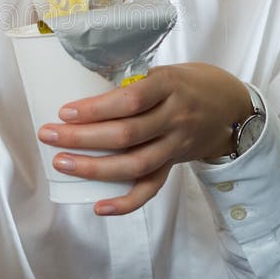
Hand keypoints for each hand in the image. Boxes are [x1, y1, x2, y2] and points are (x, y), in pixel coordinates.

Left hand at [38, 63, 253, 215]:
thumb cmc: (186, 82)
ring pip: (135, 164)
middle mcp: (175, 117)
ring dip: (94, 168)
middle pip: (126, 134)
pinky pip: (151, 188)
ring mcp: (176, 144)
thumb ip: (133, 84)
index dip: (96, 109)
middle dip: (82, 137)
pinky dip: (125, 202)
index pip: (130, 100)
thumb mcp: (164, 71)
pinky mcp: (175, 165)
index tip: (65, 111)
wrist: (230, 105)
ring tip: (61, 163)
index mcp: (169, 85)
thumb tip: (82, 90)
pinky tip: (99, 207)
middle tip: (48, 135)